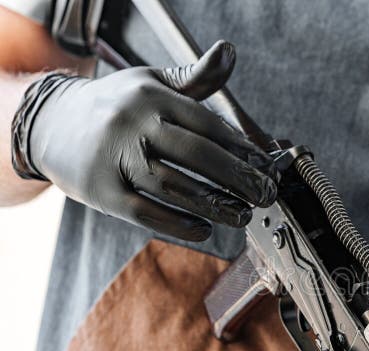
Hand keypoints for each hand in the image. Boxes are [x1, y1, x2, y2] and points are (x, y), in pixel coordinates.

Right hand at [11, 41, 276, 240]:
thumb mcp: (151, 83)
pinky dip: (179, 224)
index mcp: (150, 95)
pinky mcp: (101, 191)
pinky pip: (146, 212)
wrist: (51, 124)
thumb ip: (195, 77)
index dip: (240, 148)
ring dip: (214, 205)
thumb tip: (230, 52)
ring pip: (173, 186)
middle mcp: (132, 123)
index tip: (265, 167)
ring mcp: (114, 158)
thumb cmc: (118, 106)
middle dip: (237, 178)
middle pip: (195, 155)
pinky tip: (205, 229)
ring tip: (243, 216)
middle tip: (264, 195)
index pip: (206, 123)